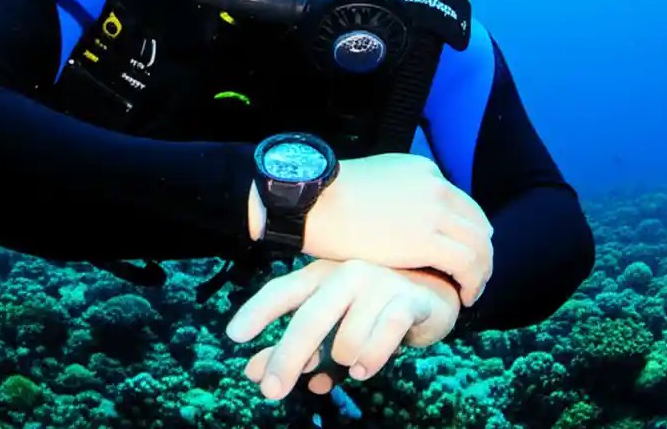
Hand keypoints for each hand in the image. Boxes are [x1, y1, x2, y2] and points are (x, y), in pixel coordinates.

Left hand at [225, 259, 461, 399]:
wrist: (433, 294)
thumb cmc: (371, 310)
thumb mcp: (331, 328)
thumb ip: (295, 349)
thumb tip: (253, 375)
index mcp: (321, 276)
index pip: (283, 291)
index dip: (257, 311)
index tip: (233, 336)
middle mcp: (345, 274)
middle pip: (309, 318)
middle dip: (287, 358)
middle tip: (271, 392)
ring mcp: (378, 284)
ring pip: (346, 336)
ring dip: (343, 360)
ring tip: (352, 365)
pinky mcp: (409, 300)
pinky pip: (384, 335)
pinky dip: (371, 358)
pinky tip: (364, 369)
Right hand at [302, 153, 493, 306]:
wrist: (314, 201)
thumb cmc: (329, 199)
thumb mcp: (375, 183)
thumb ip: (397, 196)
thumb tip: (398, 221)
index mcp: (424, 172)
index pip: (462, 205)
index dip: (468, 232)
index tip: (463, 254)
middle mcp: (436, 187)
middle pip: (477, 224)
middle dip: (481, 253)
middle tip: (474, 277)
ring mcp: (434, 212)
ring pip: (479, 246)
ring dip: (480, 272)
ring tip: (470, 292)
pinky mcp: (427, 239)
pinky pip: (467, 264)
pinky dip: (472, 282)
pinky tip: (464, 297)